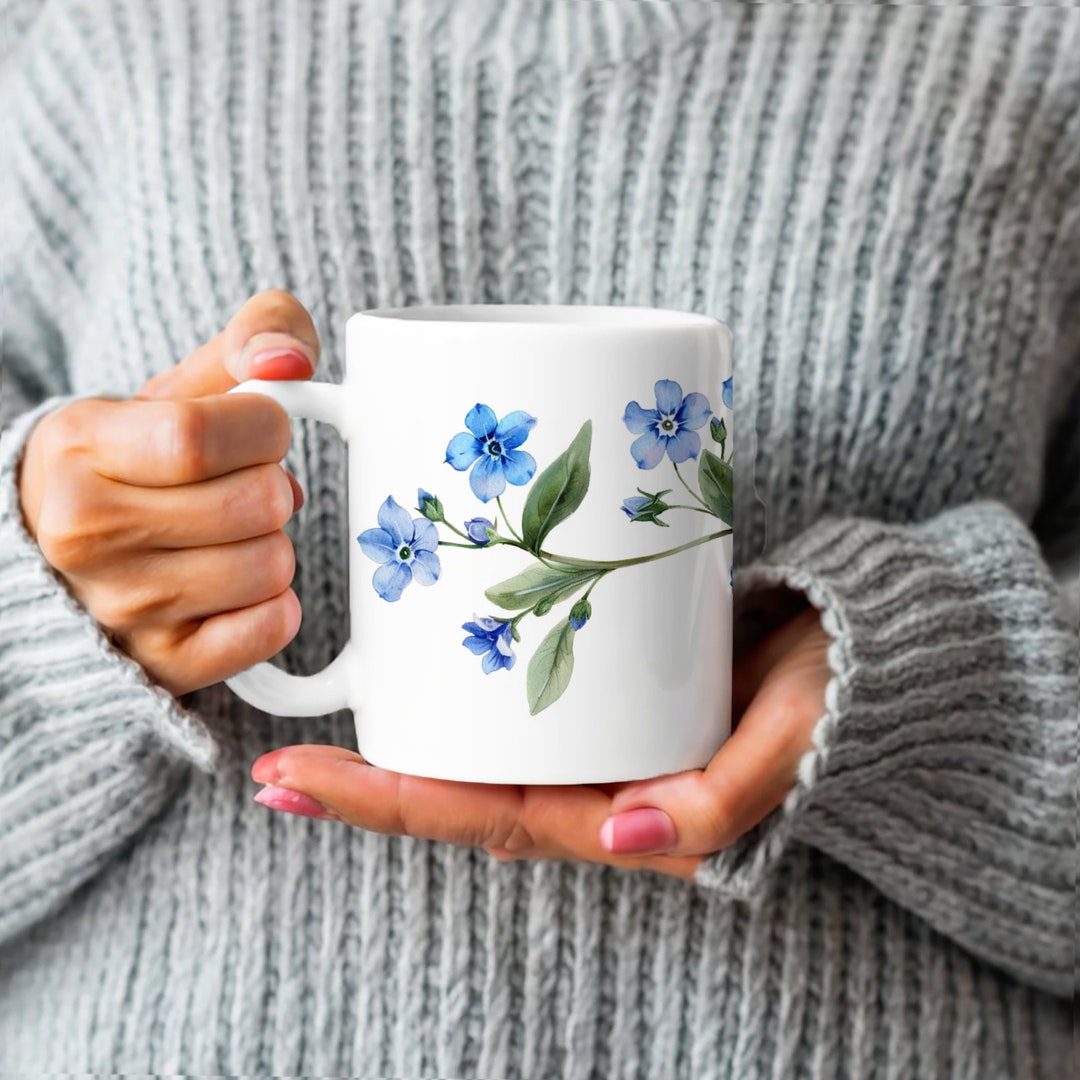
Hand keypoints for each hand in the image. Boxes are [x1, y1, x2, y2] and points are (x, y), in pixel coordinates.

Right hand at [17, 290, 320, 695]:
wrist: (75, 555)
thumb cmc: (137, 464)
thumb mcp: (175, 390)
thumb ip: (247, 344)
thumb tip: (290, 360)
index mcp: (80, 448)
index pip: (202, 435)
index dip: (261, 426)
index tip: (257, 428)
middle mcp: (85, 534)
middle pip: (256, 503)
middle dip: (273, 486)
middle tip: (241, 488)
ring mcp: (122, 608)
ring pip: (272, 566)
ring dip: (273, 545)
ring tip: (232, 538)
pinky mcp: (165, 663)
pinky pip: (273, 626)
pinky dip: (273, 604)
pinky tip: (236, 587)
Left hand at [250, 600, 831, 878]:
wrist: (857, 647)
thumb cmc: (825, 699)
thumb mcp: (787, 749)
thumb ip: (723, 800)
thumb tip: (626, 831)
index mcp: (623, 815)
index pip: (484, 820)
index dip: (387, 808)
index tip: (292, 782)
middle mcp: (591, 780)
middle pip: (459, 787)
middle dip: (366, 780)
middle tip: (277, 755)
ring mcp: (589, 730)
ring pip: (477, 739)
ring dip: (400, 725)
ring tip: (316, 701)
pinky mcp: (598, 676)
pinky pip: (512, 688)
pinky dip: (457, 677)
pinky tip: (409, 640)